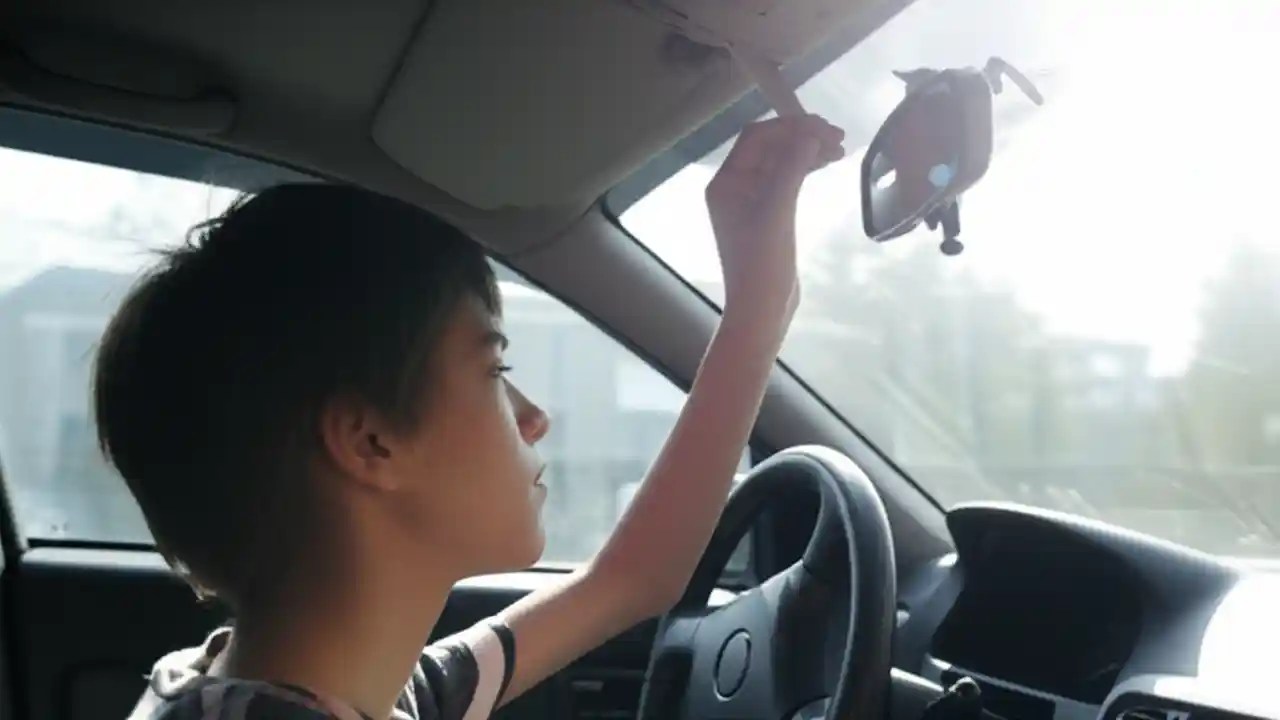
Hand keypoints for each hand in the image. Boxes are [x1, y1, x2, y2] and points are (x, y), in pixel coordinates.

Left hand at [705, 115, 843, 322]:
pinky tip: (826, 164)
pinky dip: (805, 168)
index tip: (825, 128)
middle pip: (770, 146)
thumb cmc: (763, 261)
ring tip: (840, 149)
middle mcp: (734, 187)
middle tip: (839, 137)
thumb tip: (810, 133)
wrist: (762, 308)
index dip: (791, 126)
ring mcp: (750, 201)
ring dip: (807, 151)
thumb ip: (791, 167)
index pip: (757, 137)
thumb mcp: (777, 209)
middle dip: (802, 136)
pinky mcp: (767, 215)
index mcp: (725, 182)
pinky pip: (786, 180)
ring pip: (780, 162)